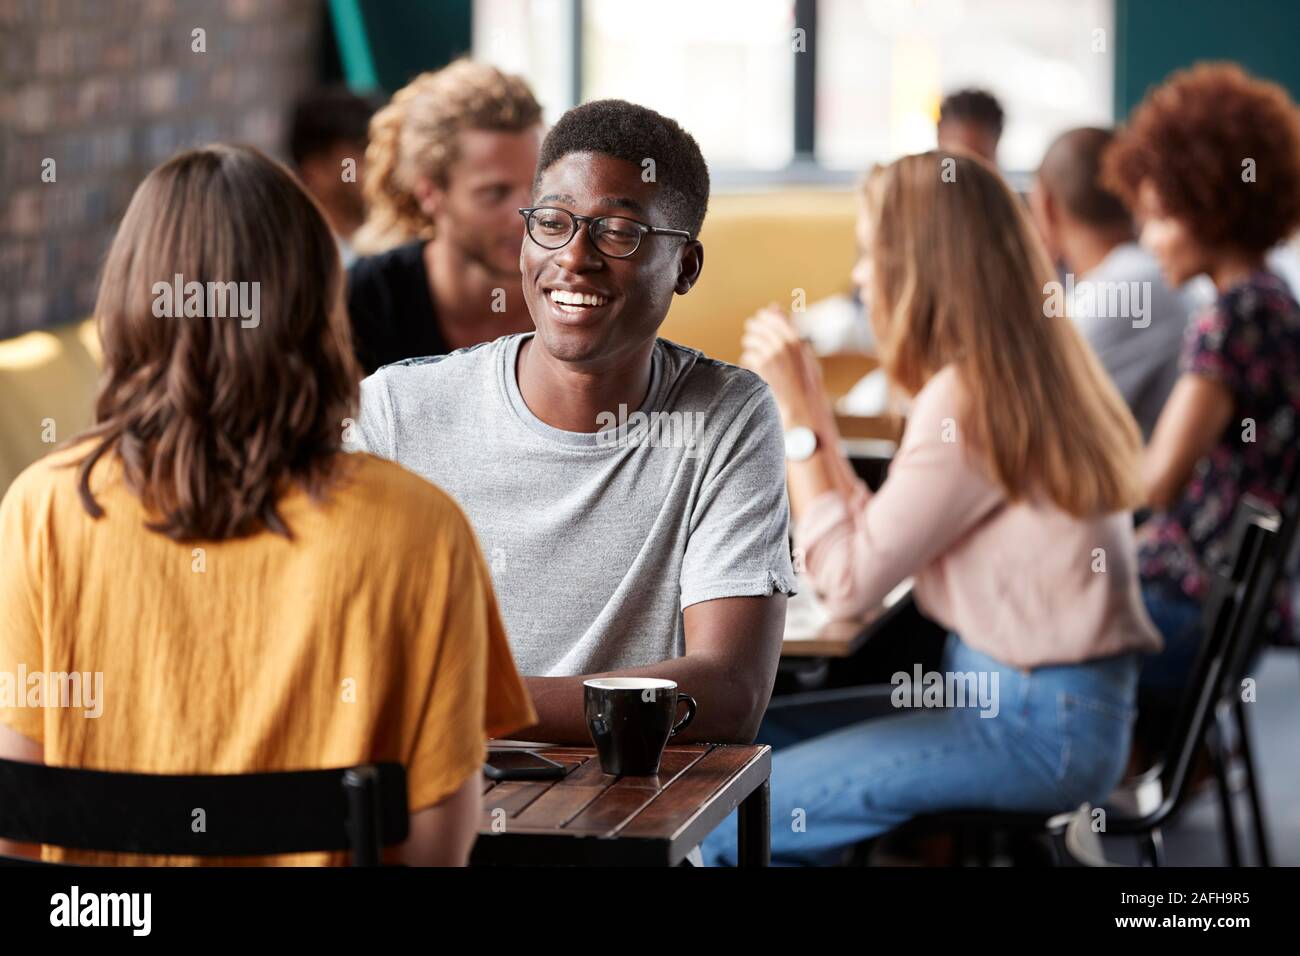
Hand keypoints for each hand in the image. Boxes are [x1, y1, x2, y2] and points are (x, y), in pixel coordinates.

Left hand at [740, 305, 817, 428]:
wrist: (801, 407)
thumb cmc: (805, 383)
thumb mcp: (804, 355)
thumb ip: (791, 334)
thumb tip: (777, 310)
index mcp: (796, 340)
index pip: (777, 317)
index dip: (767, 315)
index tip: (761, 315)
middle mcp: (783, 345)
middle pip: (761, 326)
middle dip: (754, 326)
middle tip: (750, 328)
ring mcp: (771, 356)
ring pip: (751, 339)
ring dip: (749, 342)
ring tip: (750, 344)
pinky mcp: (760, 368)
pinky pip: (747, 356)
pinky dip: (747, 359)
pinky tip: (750, 363)